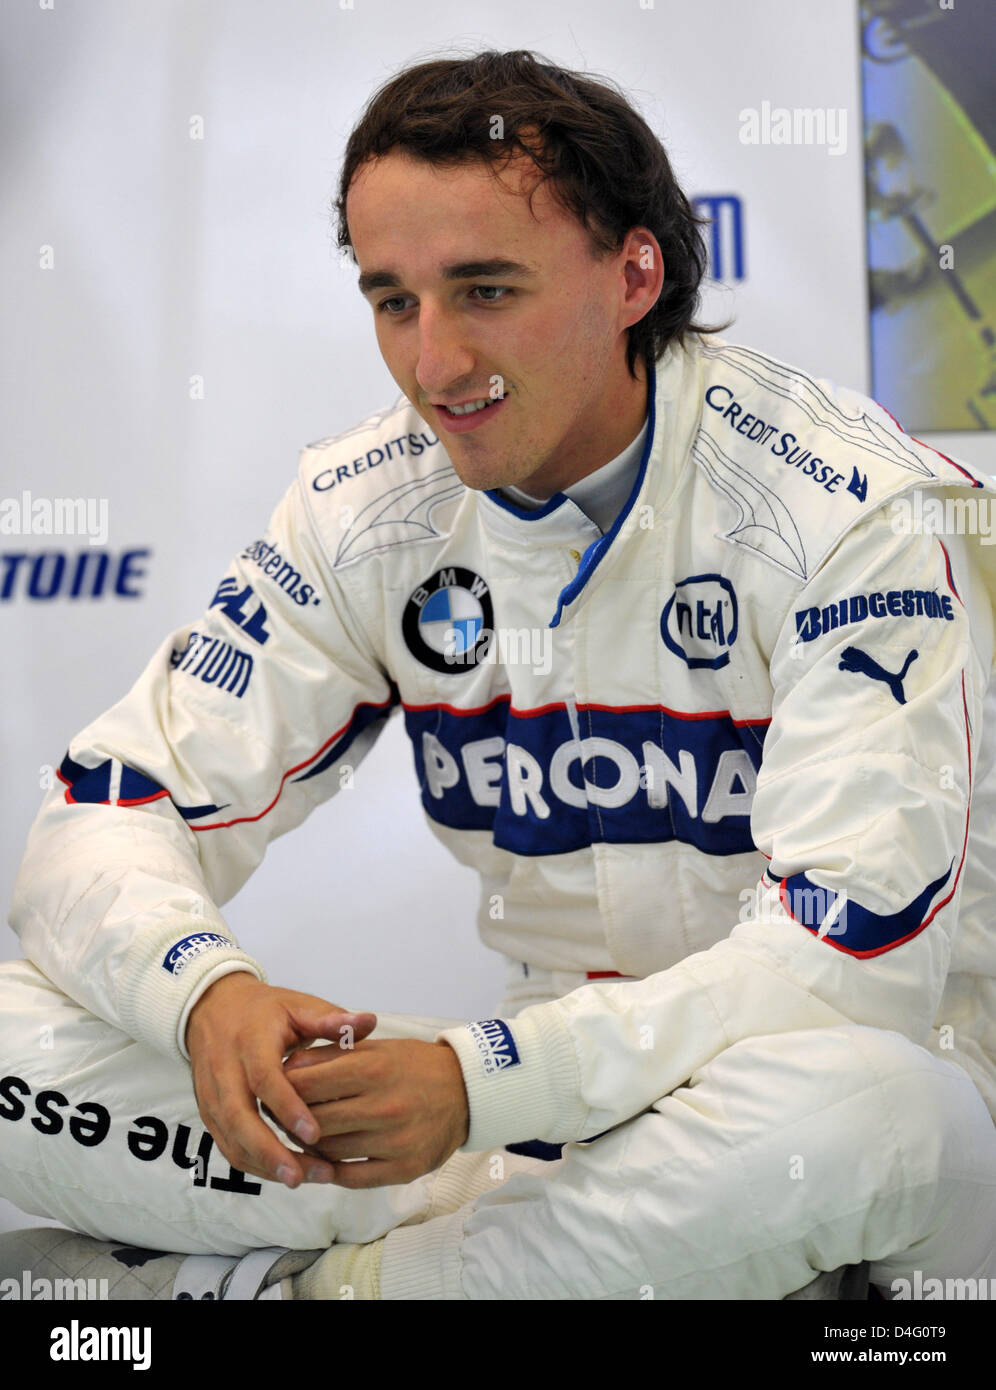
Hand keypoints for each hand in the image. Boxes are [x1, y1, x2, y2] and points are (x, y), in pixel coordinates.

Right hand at [185, 972, 375, 1187]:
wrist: (213, 1009)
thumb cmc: (265, 1011)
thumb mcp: (297, 1006)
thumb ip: (331, 1020)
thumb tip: (370, 1022)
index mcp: (250, 1041)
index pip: (264, 1078)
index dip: (287, 1107)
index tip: (315, 1134)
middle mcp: (225, 1070)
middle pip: (240, 1118)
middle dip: (270, 1151)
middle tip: (303, 1176)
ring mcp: (212, 1095)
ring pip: (231, 1139)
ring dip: (263, 1164)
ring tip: (302, 1180)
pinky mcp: (208, 1112)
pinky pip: (227, 1145)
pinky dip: (253, 1164)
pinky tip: (284, 1173)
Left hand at [282, 1037, 469, 1188]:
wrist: (465, 1091)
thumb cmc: (412, 1065)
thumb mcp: (374, 1049)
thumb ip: (329, 1056)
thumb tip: (284, 1067)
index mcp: (373, 1070)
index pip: (306, 1086)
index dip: (282, 1090)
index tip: (273, 1091)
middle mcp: (384, 1106)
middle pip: (314, 1121)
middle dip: (289, 1121)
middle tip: (278, 1118)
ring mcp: (395, 1141)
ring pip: (329, 1152)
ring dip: (308, 1147)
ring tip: (303, 1137)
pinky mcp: (404, 1168)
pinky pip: (352, 1177)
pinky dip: (331, 1171)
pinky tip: (324, 1160)